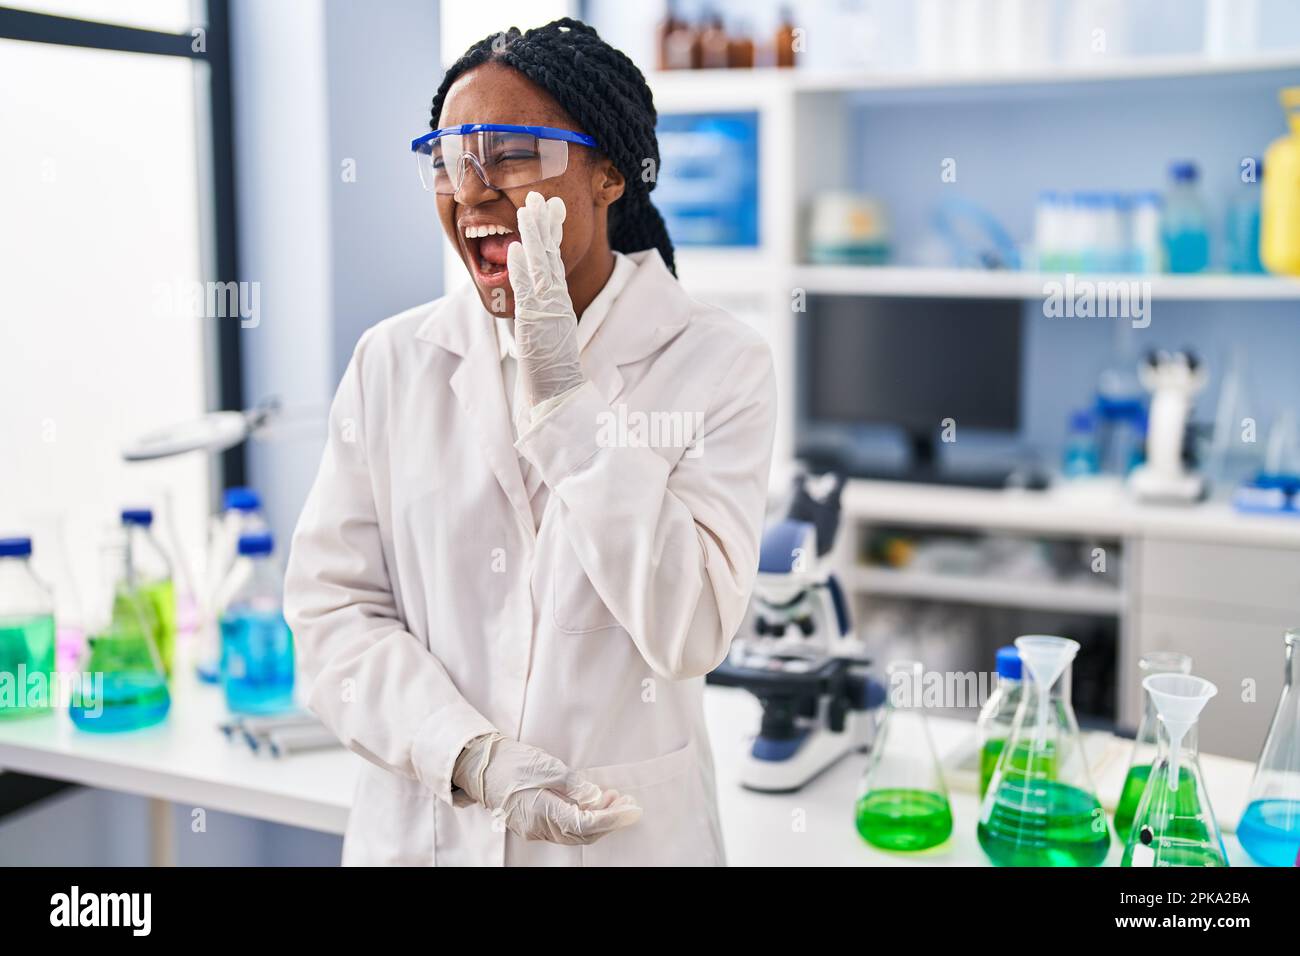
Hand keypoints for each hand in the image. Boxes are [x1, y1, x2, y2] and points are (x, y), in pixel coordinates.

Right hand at [452, 732, 641, 844]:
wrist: (483, 766)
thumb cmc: (513, 763)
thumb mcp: (547, 767)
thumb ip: (574, 786)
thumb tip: (596, 799)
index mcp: (542, 812)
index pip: (586, 824)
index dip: (613, 818)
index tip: (632, 809)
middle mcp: (539, 827)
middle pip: (583, 833)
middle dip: (609, 820)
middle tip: (628, 803)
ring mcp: (535, 828)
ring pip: (574, 832)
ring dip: (597, 819)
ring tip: (613, 798)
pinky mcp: (534, 823)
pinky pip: (564, 827)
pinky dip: (583, 817)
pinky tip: (593, 802)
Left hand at [506, 191, 584, 407]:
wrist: (560, 388)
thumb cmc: (550, 364)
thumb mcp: (546, 328)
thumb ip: (540, 305)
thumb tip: (530, 291)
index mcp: (559, 298)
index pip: (554, 257)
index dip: (552, 231)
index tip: (551, 208)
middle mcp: (556, 298)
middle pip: (551, 253)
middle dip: (545, 223)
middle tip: (540, 196)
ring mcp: (548, 306)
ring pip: (541, 263)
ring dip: (533, 235)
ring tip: (527, 209)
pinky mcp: (538, 318)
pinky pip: (528, 288)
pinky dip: (521, 267)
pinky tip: (514, 247)